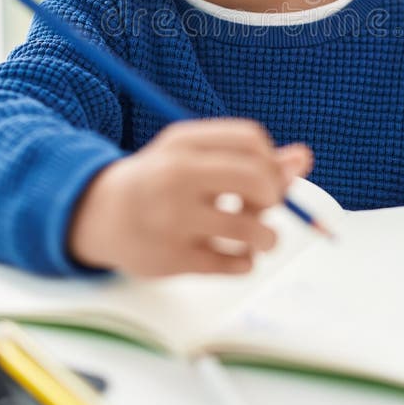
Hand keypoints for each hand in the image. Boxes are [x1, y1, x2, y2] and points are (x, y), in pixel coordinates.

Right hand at [67, 118, 312, 276]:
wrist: (99, 214)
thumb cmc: (161, 180)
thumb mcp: (197, 157)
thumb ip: (251, 158)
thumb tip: (304, 158)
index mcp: (184, 143)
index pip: (252, 139)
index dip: (270, 160)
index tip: (262, 175)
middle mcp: (177, 176)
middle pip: (258, 179)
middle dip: (275, 196)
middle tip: (263, 207)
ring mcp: (173, 219)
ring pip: (253, 230)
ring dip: (267, 237)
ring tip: (258, 238)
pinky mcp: (172, 258)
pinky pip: (235, 265)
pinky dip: (245, 262)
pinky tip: (233, 255)